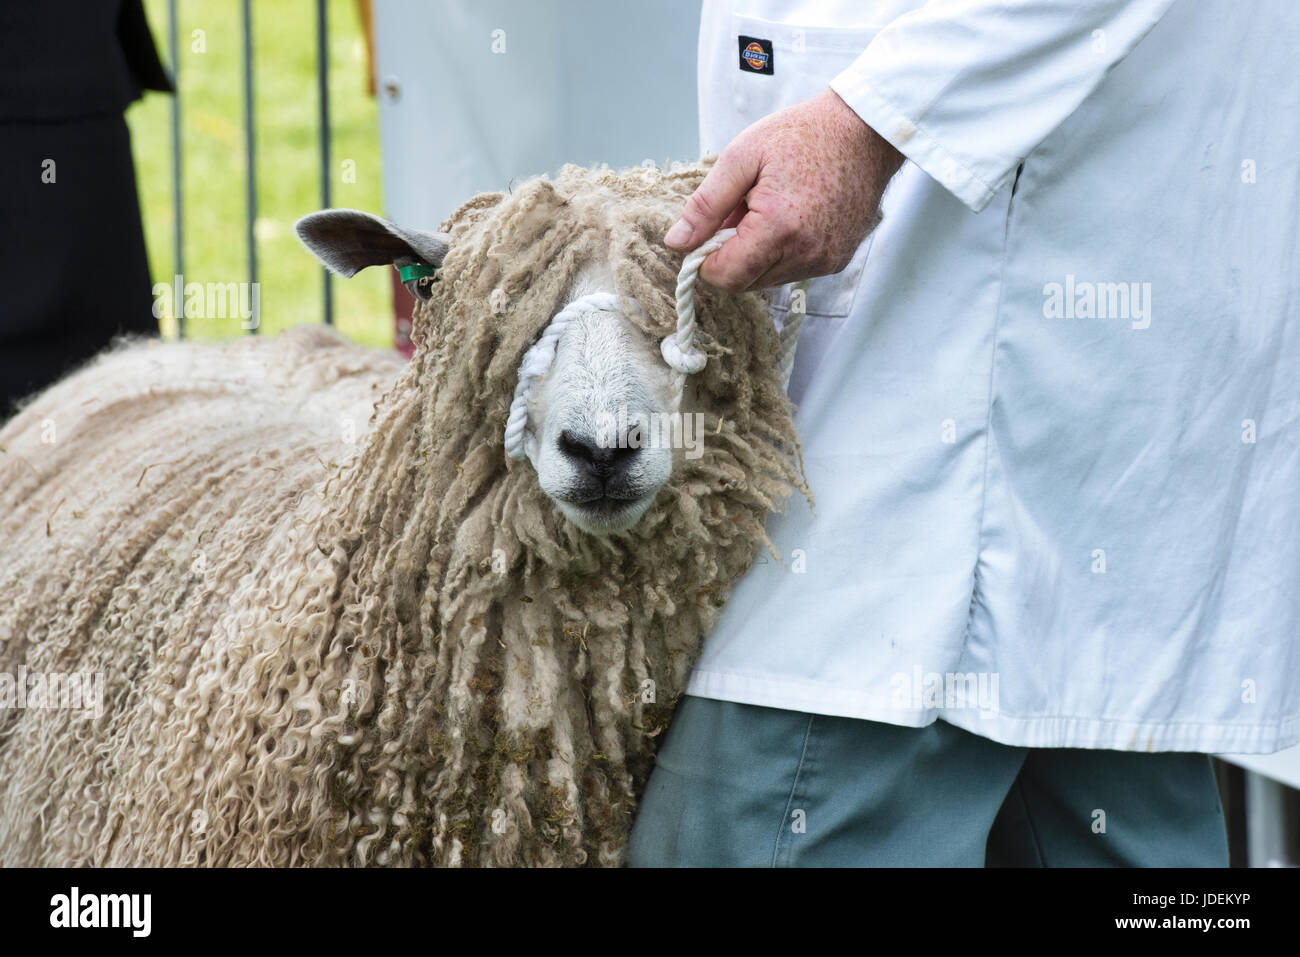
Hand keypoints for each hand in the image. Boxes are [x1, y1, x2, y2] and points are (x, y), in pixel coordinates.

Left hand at [665, 87, 903, 292]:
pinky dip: (781, 253)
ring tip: (769, 210)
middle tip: (740, 212)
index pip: (725, 278)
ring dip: (756, 255)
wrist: (863, 131)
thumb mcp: (741, 157)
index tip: (708, 232)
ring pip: (767, 280)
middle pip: (745, 283)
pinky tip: (791, 218)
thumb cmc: (802, 134)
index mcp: (778, 227)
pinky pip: (793, 271)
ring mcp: (824, 261)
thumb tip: (676, 243)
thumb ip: (705, 205)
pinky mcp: (836, 261)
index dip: (706, 261)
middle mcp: (805, 253)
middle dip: (731, 255)